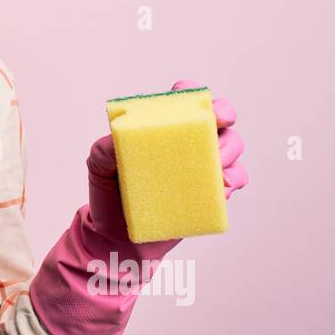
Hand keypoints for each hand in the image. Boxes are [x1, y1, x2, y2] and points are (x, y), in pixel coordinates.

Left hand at [27, 79, 247, 334]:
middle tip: (217, 126)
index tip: (194, 99)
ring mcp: (200, 168)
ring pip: (233, 147)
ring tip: (215, 164)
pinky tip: (222, 187)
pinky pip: (236, 180)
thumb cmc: (109, 197)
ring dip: (230, 150)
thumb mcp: (98, 168)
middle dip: (224, 116)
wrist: (118, 240)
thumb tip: (115, 141)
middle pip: (218, 120)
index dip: (193, 94)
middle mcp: (185, 144)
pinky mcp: (210, 193)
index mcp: (161, 130)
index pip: (183, 102)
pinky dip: (235, 179)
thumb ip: (102, 151)